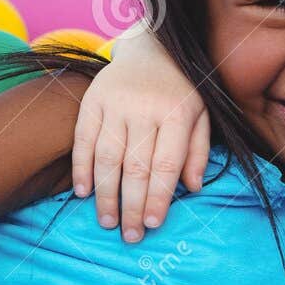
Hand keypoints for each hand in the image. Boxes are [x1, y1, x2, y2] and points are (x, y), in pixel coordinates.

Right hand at [70, 29, 209, 241]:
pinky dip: (81, 168)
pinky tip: (84, 193)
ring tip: (107, 222)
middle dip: (131, 205)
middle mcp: (145, 109)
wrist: (152, 48)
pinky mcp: (92, 100)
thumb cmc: (182, 91)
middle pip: (134, 166)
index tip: (152, 224)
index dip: (157, 197)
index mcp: (177, 114)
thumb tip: (193, 188)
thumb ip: (199, 151)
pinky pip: (83, 139)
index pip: (165, 165)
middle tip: (129, 236)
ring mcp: (115, 103)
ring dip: (105, 194)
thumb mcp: (202, 115)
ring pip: (106, 156)